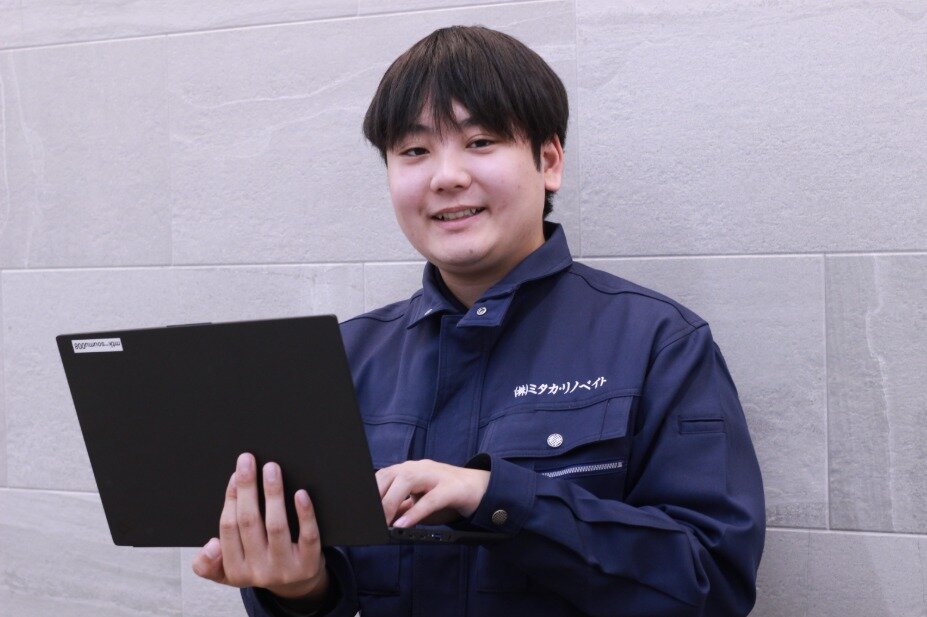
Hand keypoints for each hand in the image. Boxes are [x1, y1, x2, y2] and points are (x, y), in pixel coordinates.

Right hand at [191, 453, 329, 603]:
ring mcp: (285, 569)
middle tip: (248, 460)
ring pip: (276, 526)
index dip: (231, 498)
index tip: (235, 474)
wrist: (298, 584)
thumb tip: (211, 545)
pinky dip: (304, 513)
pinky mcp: (309, 563)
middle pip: (249, 522)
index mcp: (234, 571)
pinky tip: (301, 493)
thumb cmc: (260, 566)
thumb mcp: (228, 572)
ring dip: (273, 493)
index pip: (229, 528)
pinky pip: (307, 536)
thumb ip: (208, 563)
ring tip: (272, 469)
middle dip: (247, 487)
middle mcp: (258, 572)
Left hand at [376, 459, 489, 527]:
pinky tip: (403, 526)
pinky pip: (430, 499)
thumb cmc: (447, 497)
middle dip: (377, 497)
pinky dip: (415, 513)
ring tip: (384, 522)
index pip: (382, 476)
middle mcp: (420, 468)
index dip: (370, 492)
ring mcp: (436, 476)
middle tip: (371, 520)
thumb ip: (402, 508)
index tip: (361, 511)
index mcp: (410, 470)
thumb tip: (381, 521)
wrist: (481, 489)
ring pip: (407, 481)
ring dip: (391, 502)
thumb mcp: (419, 503)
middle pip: (390, 475)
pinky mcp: (452, 488)